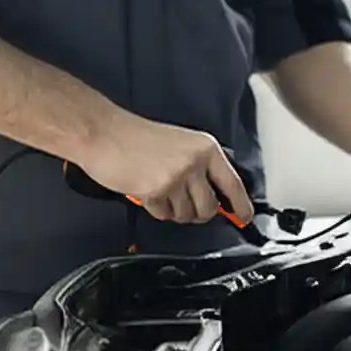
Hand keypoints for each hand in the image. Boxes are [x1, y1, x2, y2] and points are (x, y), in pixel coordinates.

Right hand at [79, 110, 254, 224]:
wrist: (105, 133)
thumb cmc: (136, 137)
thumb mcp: (180, 144)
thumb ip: (200, 167)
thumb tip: (214, 196)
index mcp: (206, 148)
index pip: (233, 183)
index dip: (241, 205)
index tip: (245, 217)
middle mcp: (195, 162)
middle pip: (210, 207)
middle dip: (197, 213)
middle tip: (183, 204)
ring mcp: (177, 176)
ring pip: (187, 214)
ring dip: (174, 210)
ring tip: (160, 190)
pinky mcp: (157, 190)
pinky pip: (165, 215)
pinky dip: (156, 209)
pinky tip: (147, 191)